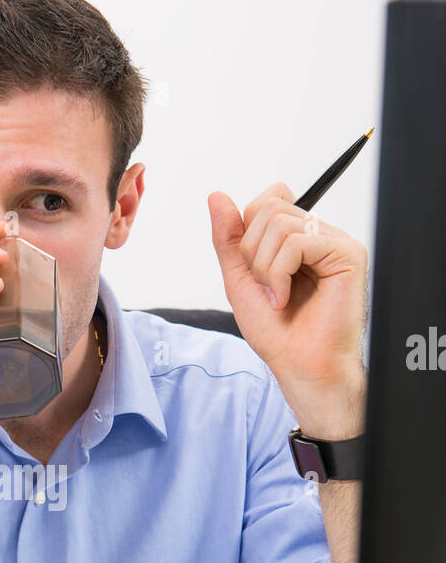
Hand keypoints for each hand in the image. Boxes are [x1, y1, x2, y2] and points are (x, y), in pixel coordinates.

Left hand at [208, 184, 366, 437]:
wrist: (299, 366)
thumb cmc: (277, 333)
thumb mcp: (239, 279)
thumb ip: (228, 238)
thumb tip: (216, 195)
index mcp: (299, 238)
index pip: (267, 200)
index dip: (248, 233)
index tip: (256, 273)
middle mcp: (320, 235)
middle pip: (268, 207)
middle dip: (252, 253)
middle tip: (267, 288)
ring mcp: (336, 242)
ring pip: (280, 224)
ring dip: (265, 268)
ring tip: (278, 297)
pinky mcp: (347, 254)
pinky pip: (298, 241)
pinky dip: (280, 273)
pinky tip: (286, 299)